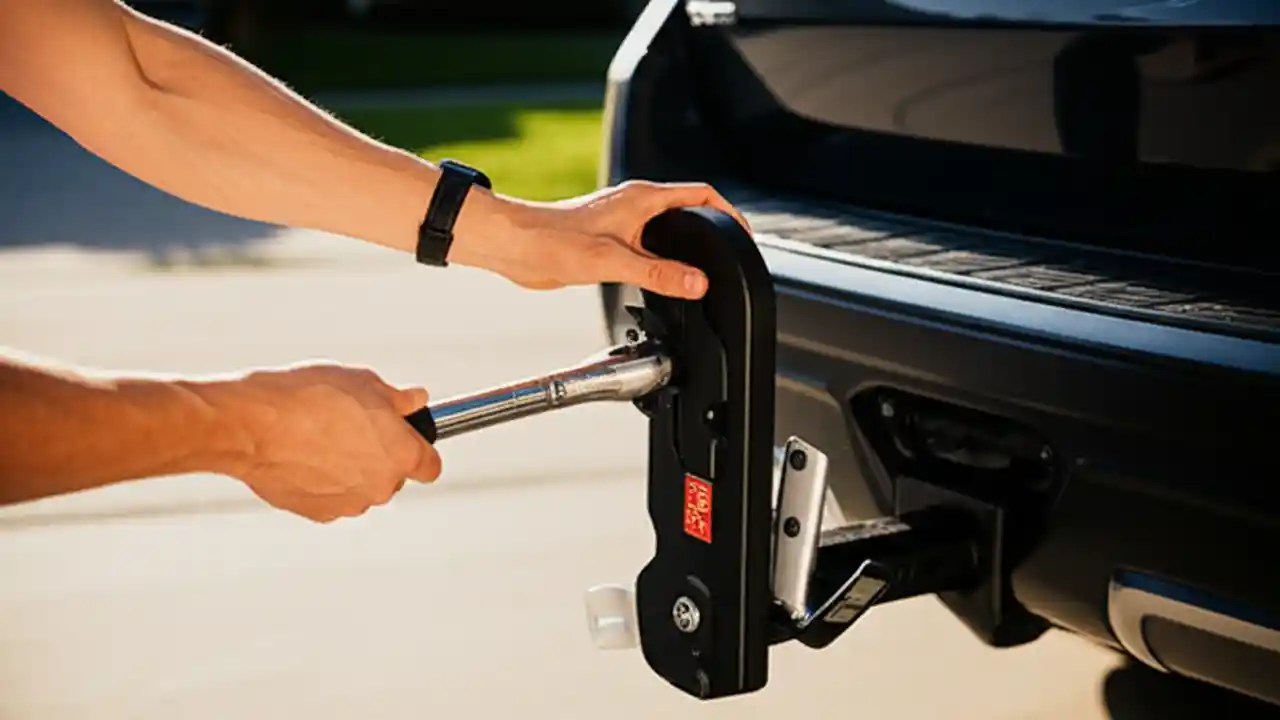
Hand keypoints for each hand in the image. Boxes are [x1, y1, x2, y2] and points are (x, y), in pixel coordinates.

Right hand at [200, 363, 436, 522]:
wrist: (255, 425)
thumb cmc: (310, 399)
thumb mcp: (364, 382)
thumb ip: (398, 398)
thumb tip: (415, 400)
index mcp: (402, 455)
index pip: (430, 465)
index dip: (418, 448)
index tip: (405, 436)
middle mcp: (381, 486)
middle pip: (392, 476)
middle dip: (379, 455)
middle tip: (353, 427)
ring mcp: (349, 504)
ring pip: (360, 487)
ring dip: (349, 469)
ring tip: (321, 438)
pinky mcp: (317, 513)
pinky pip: (330, 496)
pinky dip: (321, 481)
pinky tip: (302, 455)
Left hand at [450, 180, 751, 299]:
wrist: (513, 246)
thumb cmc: (551, 241)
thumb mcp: (612, 261)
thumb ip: (658, 272)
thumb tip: (697, 282)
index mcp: (641, 199)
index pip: (700, 195)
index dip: (728, 213)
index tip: (743, 235)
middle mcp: (634, 206)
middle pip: (687, 211)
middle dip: (711, 232)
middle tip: (728, 256)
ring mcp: (621, 223)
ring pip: (666, 232)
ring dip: (684, 249)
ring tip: (701, 271)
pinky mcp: (607, 242)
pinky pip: (646, 248)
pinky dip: (662, 262)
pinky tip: (660, 282)